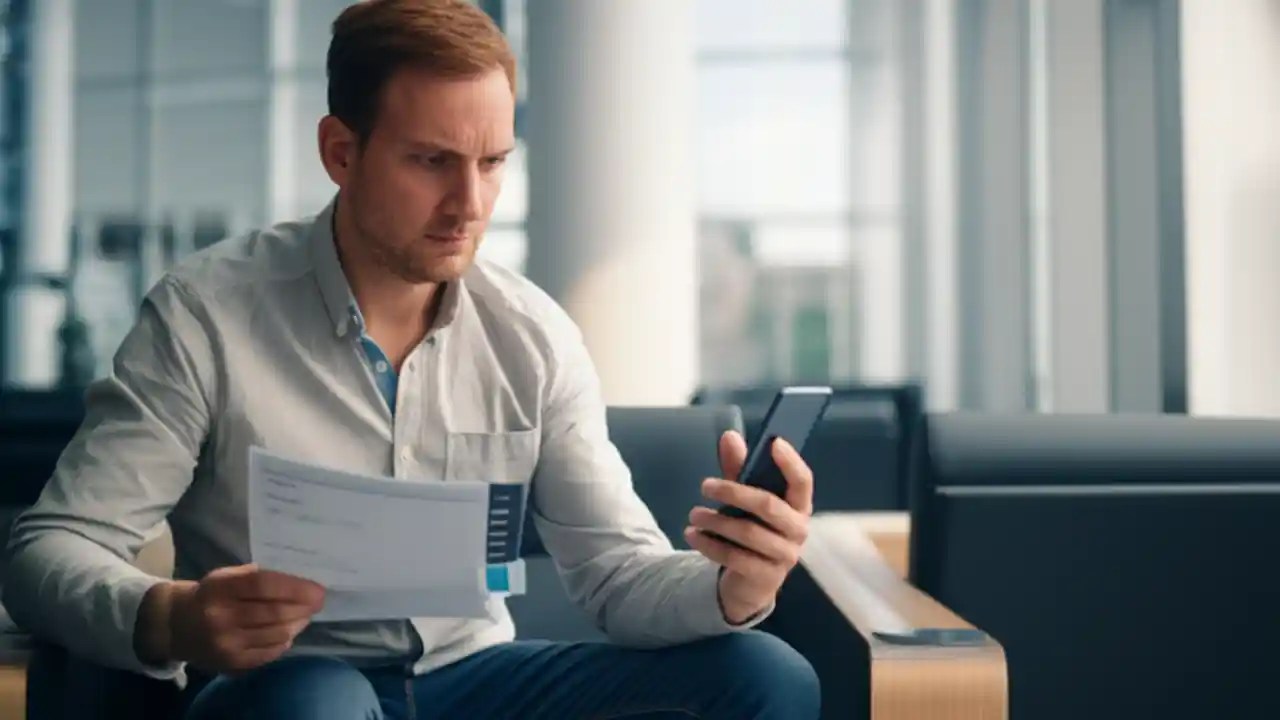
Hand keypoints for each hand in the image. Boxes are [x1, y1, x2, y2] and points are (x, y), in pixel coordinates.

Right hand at [139, 564, 325, 672]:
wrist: (176, 625)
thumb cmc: (211, 595)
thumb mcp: (226, 576)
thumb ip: (257, 577)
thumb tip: (300, 585)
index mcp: (220, 588)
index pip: (264, 586)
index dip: (296, 587)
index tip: (318, 590)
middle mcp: (220, 617)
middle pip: (274, 612)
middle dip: (303, 607)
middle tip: (317, 603)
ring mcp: (225, 644)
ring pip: (276, 634)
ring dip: (297, 624)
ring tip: (304, 617)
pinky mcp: (230, 663)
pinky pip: (268, 654)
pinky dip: (283, 643)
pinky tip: (287, 634)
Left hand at [684, 431, 813, 624]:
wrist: (752, 582)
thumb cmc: (753, 528)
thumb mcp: (743, 498)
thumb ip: (738, 468)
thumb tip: (729, 436)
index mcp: (799, 506)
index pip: (803, 481)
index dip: (790, 462)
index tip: (774, 442)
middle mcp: (798, 530)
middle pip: (768, 505)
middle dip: (733, 492)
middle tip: (705, 485)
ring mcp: (785, 556)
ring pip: (749, 533)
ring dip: (716, 521)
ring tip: (694, 514)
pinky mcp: (766, 578)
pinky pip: (736, 557)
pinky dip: (710, 544)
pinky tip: (693, 535)